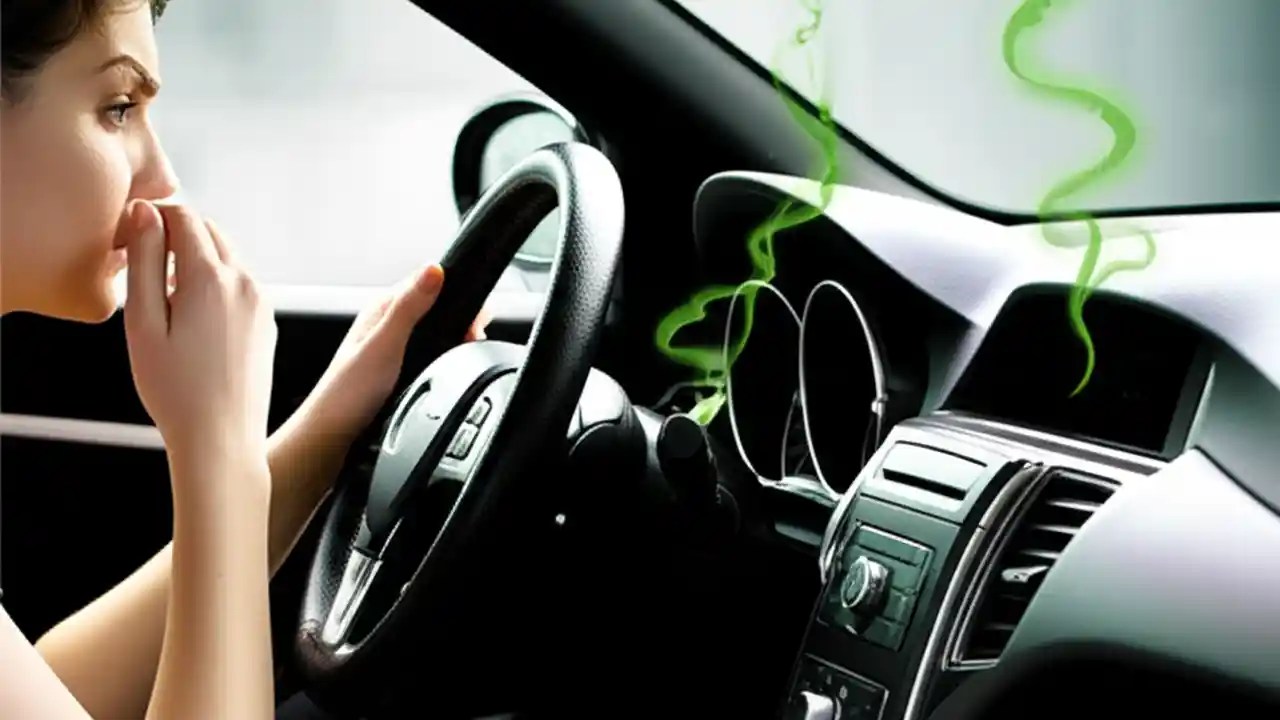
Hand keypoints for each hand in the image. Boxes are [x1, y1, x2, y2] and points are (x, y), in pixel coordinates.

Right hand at [122, 201, 276, 474]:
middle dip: (176, 235)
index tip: (129, 238)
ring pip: (226, 258)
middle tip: (143, 266)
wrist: (222, 439)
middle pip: (210, 231)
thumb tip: (146, 213)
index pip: (184, 216)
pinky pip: (239, 286)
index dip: (153, 217)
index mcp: (211, 278)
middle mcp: (244, 283)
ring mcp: (261, 303)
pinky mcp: (266, 322)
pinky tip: (191, 320)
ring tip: (164, 299)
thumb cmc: (175, 390)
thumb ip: (142, 262)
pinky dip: (214, 286)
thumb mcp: (143, 323)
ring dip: (196, 261)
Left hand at [289, 263, 488, 446]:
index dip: (459, 294)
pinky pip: (431, 349)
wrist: (333, 434)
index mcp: (384, 307)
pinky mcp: (398, 365)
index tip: (474, 322)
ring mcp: (394, 343)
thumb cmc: (349, 392)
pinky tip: (445, 368)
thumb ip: (410, 306)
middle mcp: (389, 321)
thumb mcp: (385, 344)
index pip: (431, 281)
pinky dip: (445, 355)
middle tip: (469, 342)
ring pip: (437, 328)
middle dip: (462, 319)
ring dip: (454, 337)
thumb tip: (434, 269)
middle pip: (438, 305)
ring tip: (462, 354)